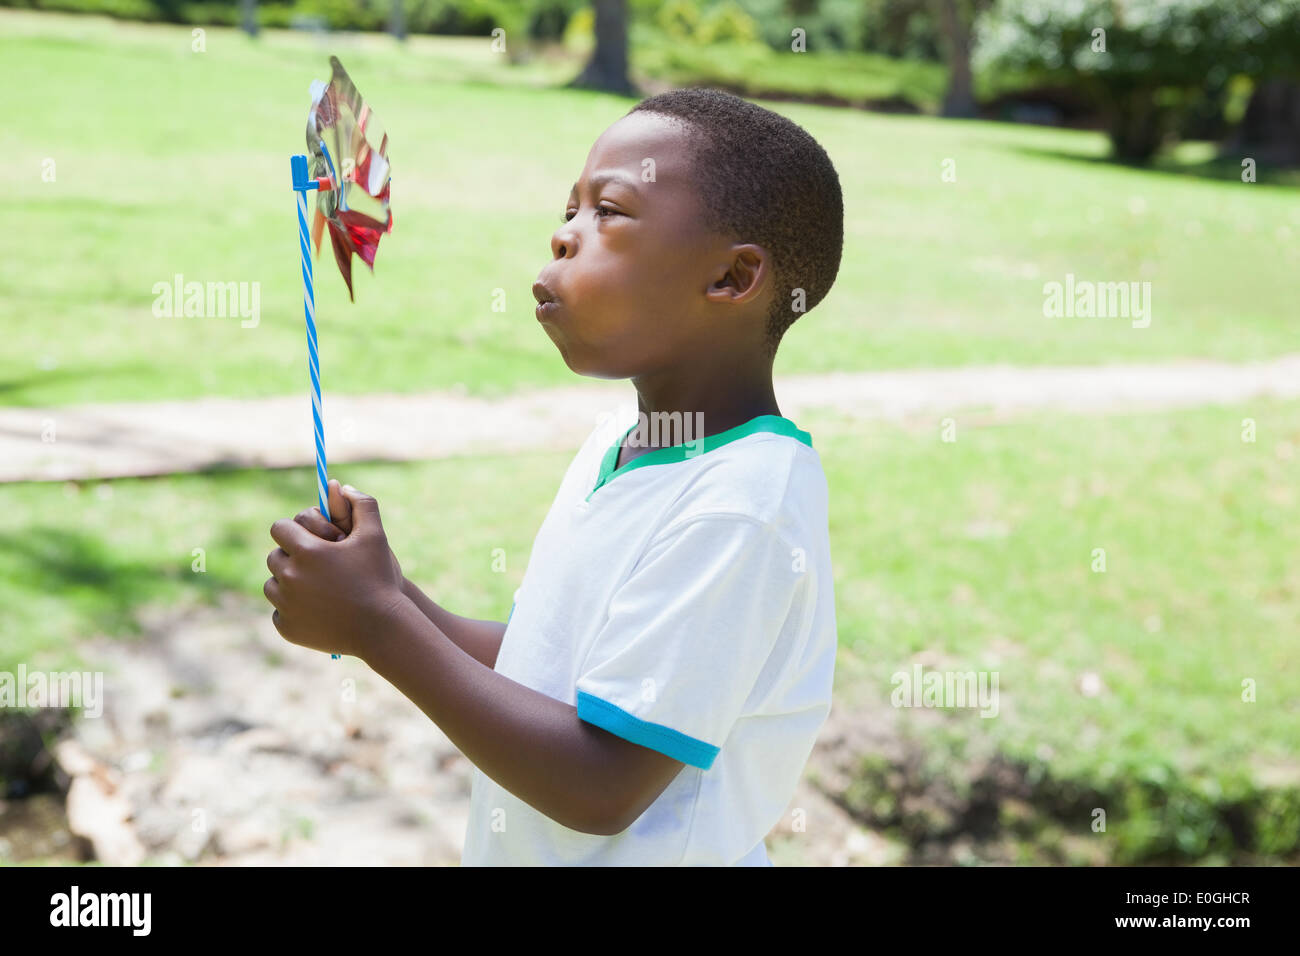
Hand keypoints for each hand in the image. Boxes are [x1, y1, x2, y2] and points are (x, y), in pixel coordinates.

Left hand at [264, 484, 406, 657]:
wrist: (382, 629)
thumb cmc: (380, 578)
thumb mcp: (375, 536)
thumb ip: (361, 504)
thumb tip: (340, 486)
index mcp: (307, 551)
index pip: (280, 527)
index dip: (296, 530)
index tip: (312, 538)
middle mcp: (290, 577)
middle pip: (274, 556)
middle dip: (293, 556)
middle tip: (318, 564)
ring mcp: (286, 605)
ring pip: (272, 584)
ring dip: (289, 582)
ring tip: (316, 585)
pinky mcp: (287, 628)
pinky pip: (279, 611)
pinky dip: (293, 609)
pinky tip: (317, 609)